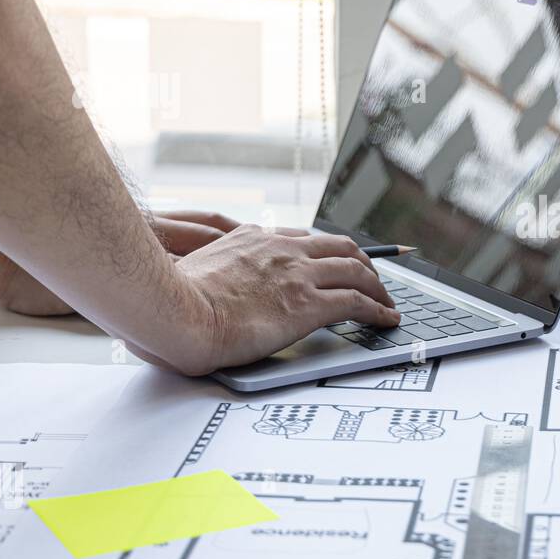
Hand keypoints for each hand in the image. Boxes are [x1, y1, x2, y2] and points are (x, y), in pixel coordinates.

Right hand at [173, 225, 399, 372]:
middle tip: (372, 278)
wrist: (177, 313)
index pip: (303, 239)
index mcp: (253, 238)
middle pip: (338, 247)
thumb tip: (200, 282)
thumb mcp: (191, 268)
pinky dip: (378, 310)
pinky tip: (386, 320)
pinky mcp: (309, 304)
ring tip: (387, 302)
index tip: (334, 260)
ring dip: (378, 287)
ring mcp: (298, 275)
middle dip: (363, 262)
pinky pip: (357, 303)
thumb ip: (210, 268)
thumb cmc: (172, 300)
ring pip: (356, 270)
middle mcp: (281, 250)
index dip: (325, 251)